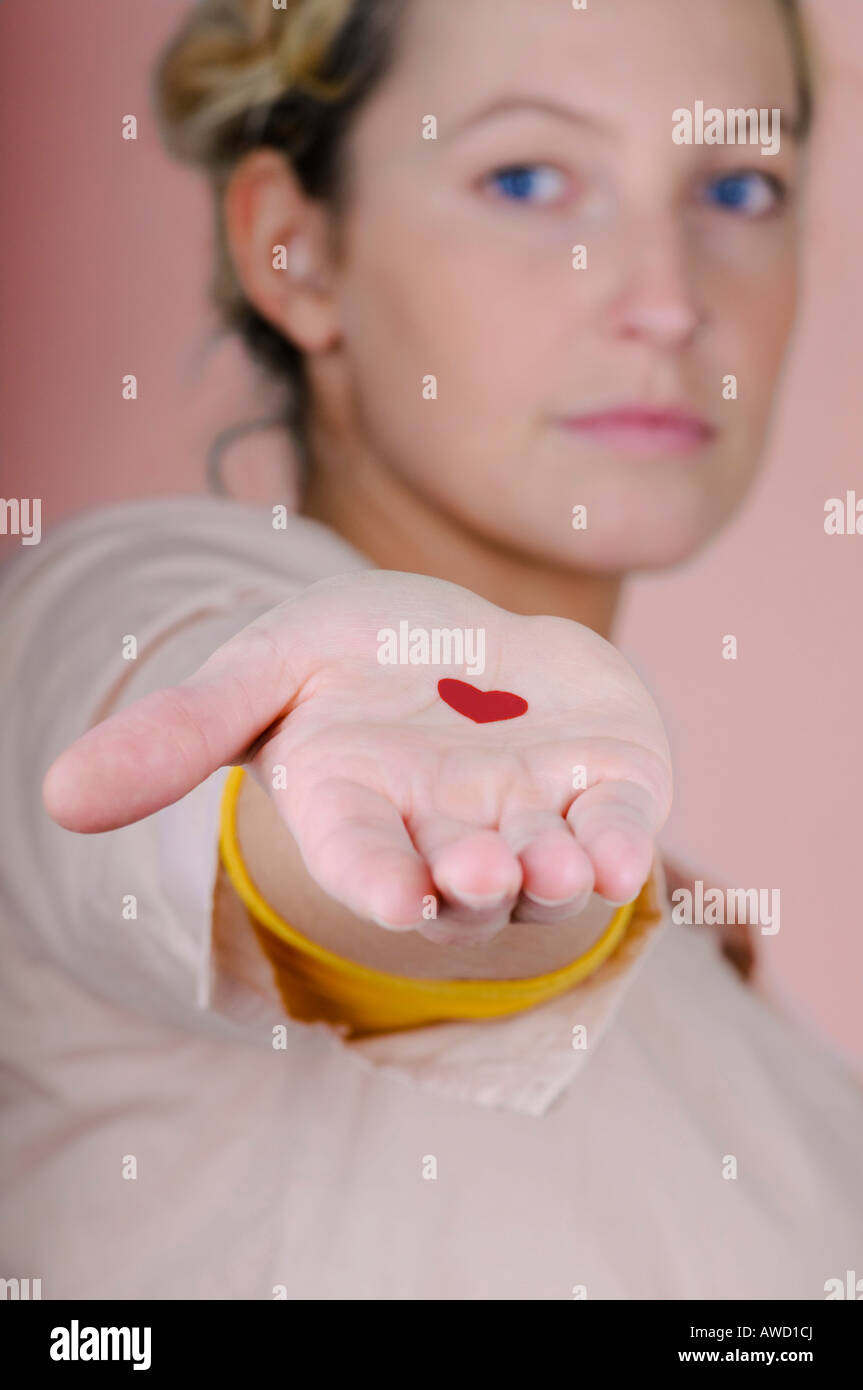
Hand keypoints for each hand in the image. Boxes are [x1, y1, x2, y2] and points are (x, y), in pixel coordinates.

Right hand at [44, 570, 671, 945]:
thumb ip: (179, 731)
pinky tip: (627, 855)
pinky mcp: (604, 786)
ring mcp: (530, 815)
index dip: (371, 879)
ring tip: (561, 871)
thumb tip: (54, 798)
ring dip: (554, 877)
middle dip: (469, 884)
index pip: (356, 854)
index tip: (394, 899)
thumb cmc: (358, 653)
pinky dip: (624, 843)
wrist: (464, 634)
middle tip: (474, 872)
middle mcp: (442, 830)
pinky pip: (618, 826)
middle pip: (456, 878)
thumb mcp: (267, 666)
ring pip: (543, 866)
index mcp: (357, 805)